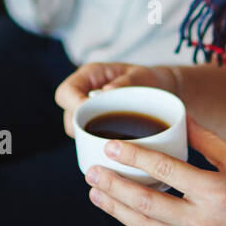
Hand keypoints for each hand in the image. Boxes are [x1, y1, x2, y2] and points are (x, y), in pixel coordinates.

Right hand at [55, 62, 179, 137]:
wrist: (160, 90)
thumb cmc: (149, 79)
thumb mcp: (142, 76)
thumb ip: (127, 81)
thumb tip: (107, 91)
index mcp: (89, 76)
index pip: (66, 93)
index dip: (73, 106)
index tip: (92, 119)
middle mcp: (83, 94)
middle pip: (68, 116)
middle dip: (82, 129)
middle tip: (107, 137)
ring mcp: (87, 110)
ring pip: (77, 130)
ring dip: (91, 139)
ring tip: (115, 143)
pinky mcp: (96, 125)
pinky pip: (89, 137)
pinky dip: (98, 144)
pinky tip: (117, 149)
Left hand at [84, 115, 225, 225]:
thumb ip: (207, 141)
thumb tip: (182, 114)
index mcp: (215, 192)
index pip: (164, 171)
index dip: (134, 157)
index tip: (111, 146)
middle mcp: (202, 221)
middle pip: (145, 202)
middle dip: (113, 186)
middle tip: (92, 172)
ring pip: (145, 225)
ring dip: (116, 208)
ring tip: (95, 193)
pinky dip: (137, 222)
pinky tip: (122, 210)